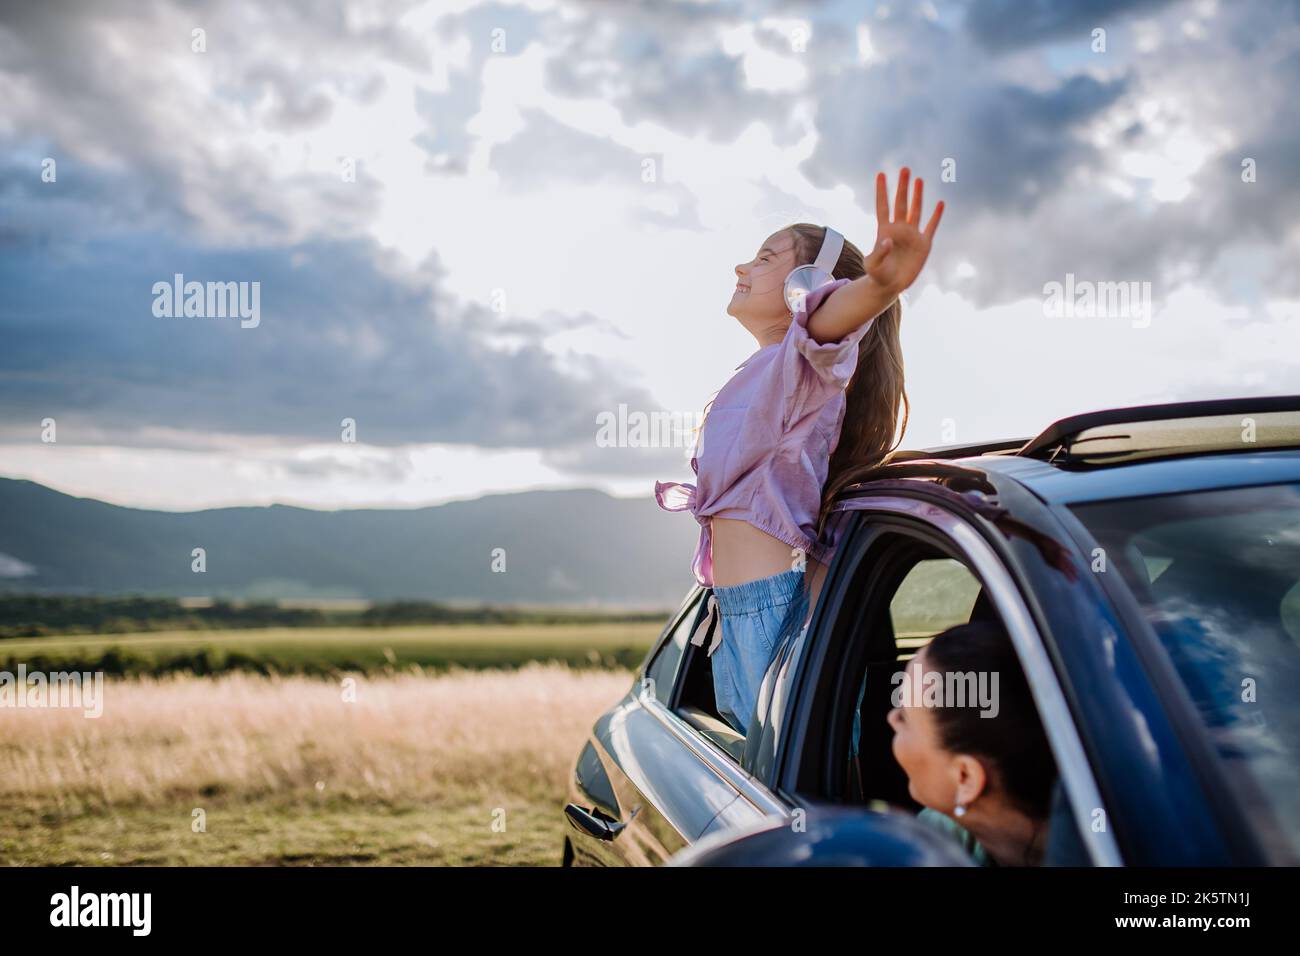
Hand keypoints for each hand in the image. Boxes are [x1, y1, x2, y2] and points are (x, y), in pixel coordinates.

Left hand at [861, 168, 943, 296]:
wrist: (890, 286)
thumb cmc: (878, 275)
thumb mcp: (873, 266)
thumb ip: (878, 253)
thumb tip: (888, 240)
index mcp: (884, 231)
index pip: (883, 206)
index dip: (882, 191)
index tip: (881, 175)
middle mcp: (899, 229)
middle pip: (901, 203)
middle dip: (903, 187)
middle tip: (905, 169)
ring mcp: (912, 235)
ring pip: (916, 211)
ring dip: (917, 196)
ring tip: (919, 180)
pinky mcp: (923, 244)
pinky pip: (931, 227)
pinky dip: (936, 216)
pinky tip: (940, 203)